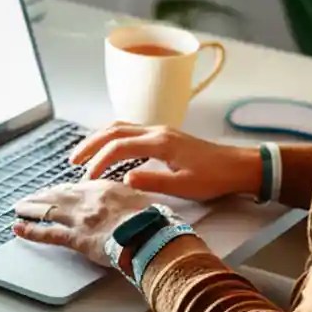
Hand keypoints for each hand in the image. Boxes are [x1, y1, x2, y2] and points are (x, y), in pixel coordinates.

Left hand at [12, 180, 174, 266]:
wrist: (149, 235)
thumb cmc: (152, 221)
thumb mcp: (145, 200)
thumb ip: (135, 196)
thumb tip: (136, 199)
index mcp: (105, 188)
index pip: (79, 187)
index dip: (65, 189)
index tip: (59, 190)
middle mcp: (88, 200)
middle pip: (60, 195)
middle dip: (44, 196)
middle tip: (32, 197)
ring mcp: (79, 219)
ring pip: (49, 210)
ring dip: (32, 208)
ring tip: (20, 207)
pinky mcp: (75, 238)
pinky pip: (48, 233)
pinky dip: (30, 230)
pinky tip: (18, 228)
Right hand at [71, 122, 261, 202]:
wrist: (238, 166)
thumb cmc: (214, 178)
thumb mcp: (185, 185)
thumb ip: (153, 181)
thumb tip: (124, 180)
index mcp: (160, 142)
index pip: (119, 146)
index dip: (99, 162)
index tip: (88, 179)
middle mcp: (156, 131)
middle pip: (114, 130)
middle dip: (90, 144)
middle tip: (73, 162)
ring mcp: (159, 131)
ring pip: (121, 126)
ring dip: (99, 138)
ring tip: (84, 154)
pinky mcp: (163, 136)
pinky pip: (130, 130)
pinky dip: (112, 138)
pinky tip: (108, 150)